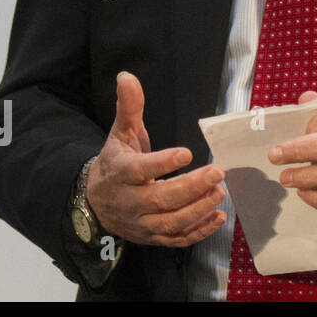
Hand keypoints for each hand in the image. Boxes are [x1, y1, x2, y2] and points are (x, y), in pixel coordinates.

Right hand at [85, 71, 226, 246]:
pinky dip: (197, 232)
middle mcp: (130, 201)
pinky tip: (218, 217)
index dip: (162, 163)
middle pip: (160, 199)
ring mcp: (141, 223)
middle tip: (218, 172)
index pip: (140, 169)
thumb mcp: (120, 133)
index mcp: (121, 173)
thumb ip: (129, 107)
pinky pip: (175, 240)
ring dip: (197, 209)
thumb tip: (127, 76)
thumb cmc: (116, 162)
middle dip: (191, 187)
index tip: (187, 152)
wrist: (95, 202)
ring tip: (221, 192)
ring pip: (170, 222)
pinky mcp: (152, 238)